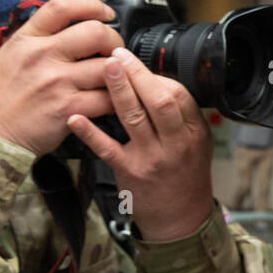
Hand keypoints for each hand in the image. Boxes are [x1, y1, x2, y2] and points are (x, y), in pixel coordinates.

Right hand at [0, 0, 121, 157]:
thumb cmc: (4, 96)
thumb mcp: (12, 55)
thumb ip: (40, 37)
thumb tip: (74, 22)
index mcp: (27, 39)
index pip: (62, 7)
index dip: (92, 5)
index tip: (106, 13)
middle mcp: (41, 56)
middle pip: (96, 32)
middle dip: (115, 41)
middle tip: (114, 53)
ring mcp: (56, 82)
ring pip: (109, 67)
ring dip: (120, 73)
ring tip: (116, 79)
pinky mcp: (69, 108)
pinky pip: (109, 98)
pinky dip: (118, 100)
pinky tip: (113, 101)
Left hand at [67, 47, 213, 240]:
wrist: (181, 219)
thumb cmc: (185, 177)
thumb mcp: (197, 144)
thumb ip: (180, 116)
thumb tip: (156, 82)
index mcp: (194, 132)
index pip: (178, 94)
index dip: (155, 76)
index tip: (136, 63)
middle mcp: (176, 143)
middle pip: (158, 101)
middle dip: (137, 74)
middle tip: (118, 54)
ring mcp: (153, 158)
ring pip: (134, 118)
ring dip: (118, 90)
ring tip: (103, 68)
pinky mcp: (130, 172)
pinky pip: (108, 148)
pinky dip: (90, 132)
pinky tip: (75, 118)